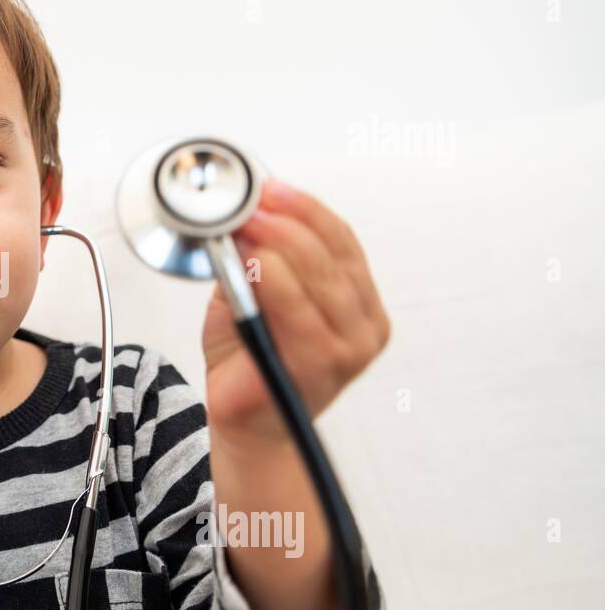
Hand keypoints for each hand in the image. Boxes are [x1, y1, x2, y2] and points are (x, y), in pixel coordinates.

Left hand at [202, 179, 390, 446]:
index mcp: (359, 301)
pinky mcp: (324, 369)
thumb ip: (256, 258)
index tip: (269, 188)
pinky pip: (302, 317)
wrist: (246, 422)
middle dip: (289, 221)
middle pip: (333, 255)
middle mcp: (365, 325)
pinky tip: (255, 263)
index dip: (306, 208)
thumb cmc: (250, 359)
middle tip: (251, 204)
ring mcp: (350, 350)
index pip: (342, 240)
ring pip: (322, 280)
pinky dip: (277, 284)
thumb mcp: (252, 295)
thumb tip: (243, 213)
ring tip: (247, 225)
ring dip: (281, 244)